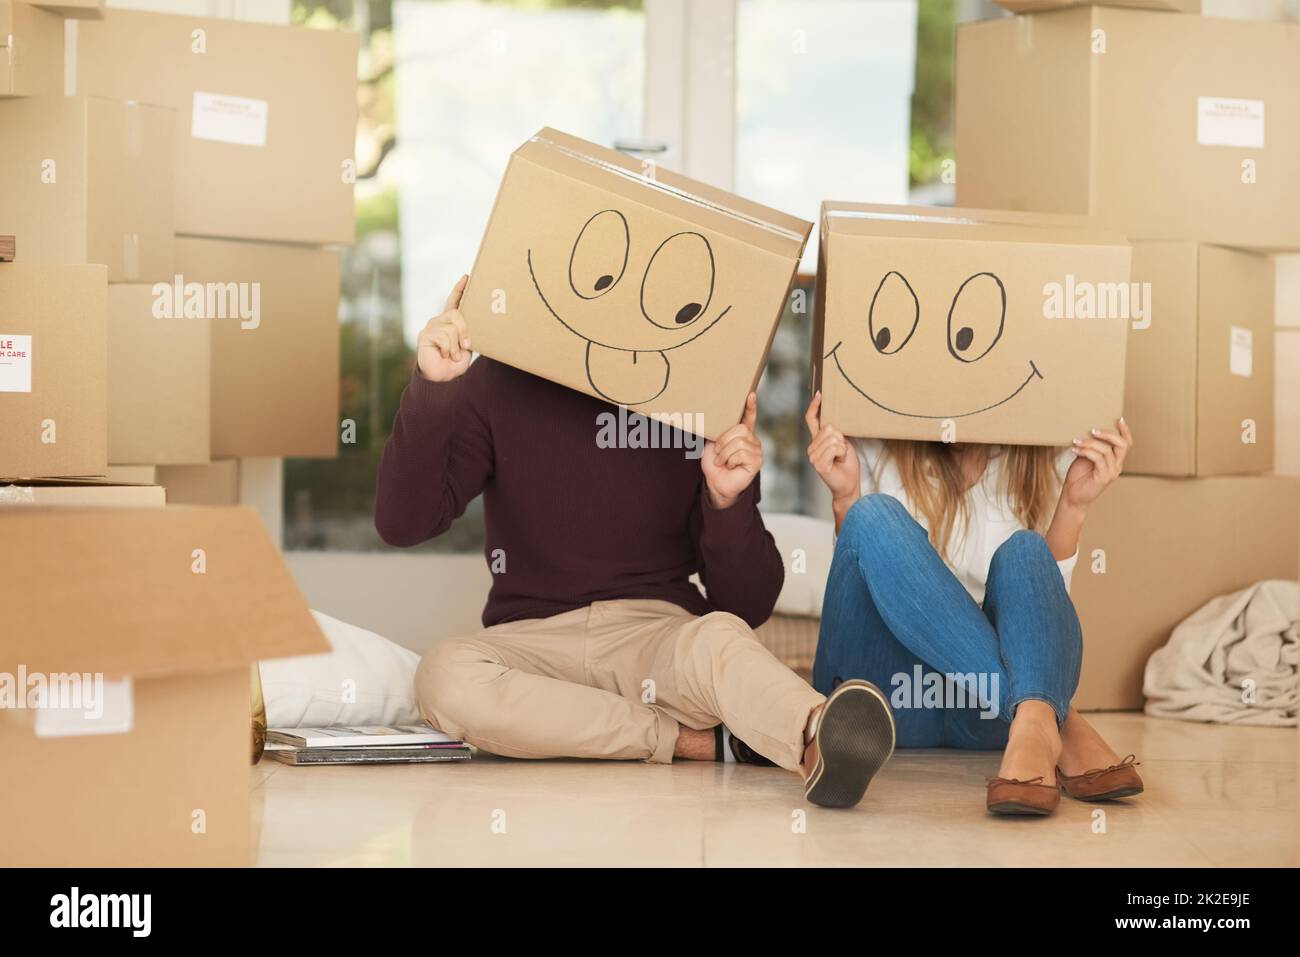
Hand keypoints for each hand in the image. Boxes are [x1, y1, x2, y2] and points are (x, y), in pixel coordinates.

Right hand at [416, 275, 472, 381]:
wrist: (442, 377)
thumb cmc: (454, 362)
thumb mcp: (466, 346)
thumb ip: (468, 334)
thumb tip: (469, 331)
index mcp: (450, 322)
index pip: (454, 301)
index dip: (460, 289)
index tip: (467, 277)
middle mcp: (439, 321)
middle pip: (456, 314)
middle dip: (464, 331)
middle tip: (466, 346)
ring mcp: (431, 326)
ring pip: (452, 328)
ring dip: (456, 346)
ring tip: (451, 355)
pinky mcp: (425, 334)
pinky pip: (444, 336)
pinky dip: (449, 349)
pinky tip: (443, 354)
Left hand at [701, 393, 762, 508]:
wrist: (716, 483)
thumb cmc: (715, 464)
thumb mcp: (713, 444)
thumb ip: (718, 432)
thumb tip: (711, 419)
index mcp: (742, 434)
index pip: (748, 417)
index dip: (750, 406)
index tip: (750, 394)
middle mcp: (751, 440)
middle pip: (740, 429)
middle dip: (724, 440)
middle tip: (719, 452)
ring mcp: (756, 450)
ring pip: (739, 442)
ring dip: (725, 453)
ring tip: (723, 461)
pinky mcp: (757, 461)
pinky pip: (742, 453)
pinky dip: (730, 460)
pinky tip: (730, 466)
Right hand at [804, 391, 859, 506]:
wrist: (848, 486)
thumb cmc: (847, 466)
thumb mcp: (843, 444)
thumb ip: (836, 433)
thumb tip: (833, 423)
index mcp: (816, 441)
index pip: (811, 420)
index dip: (814, 407)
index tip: (820, 394)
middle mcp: (811, 447)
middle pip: (828, 428)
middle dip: (841, 438)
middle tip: (842, 452)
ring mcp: (813, 456)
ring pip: (833, 438)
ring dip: (842, 447)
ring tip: (841, 458)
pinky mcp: (818, 463)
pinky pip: (834, 447)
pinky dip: (841, 453)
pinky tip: (839, 461)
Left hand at [1061, 417, 1131, 511]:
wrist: (1072, 497)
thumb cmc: (1078, 476)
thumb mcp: (1085, 456)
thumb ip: (1091, 446)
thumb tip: (1086, 429)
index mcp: (1115, 460)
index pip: (1127, 443)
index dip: (1125, 431)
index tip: (1118, 418)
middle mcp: (1117, 465)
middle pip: (1122, 444)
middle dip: (1108, 434)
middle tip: (1092, 429)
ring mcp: (1112, 472)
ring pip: (1107, 451)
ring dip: (1090, 443)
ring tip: (1076, 441)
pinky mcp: (1104, 478)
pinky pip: (1098, 459)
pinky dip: (1086, 452)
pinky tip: (1075, 450)